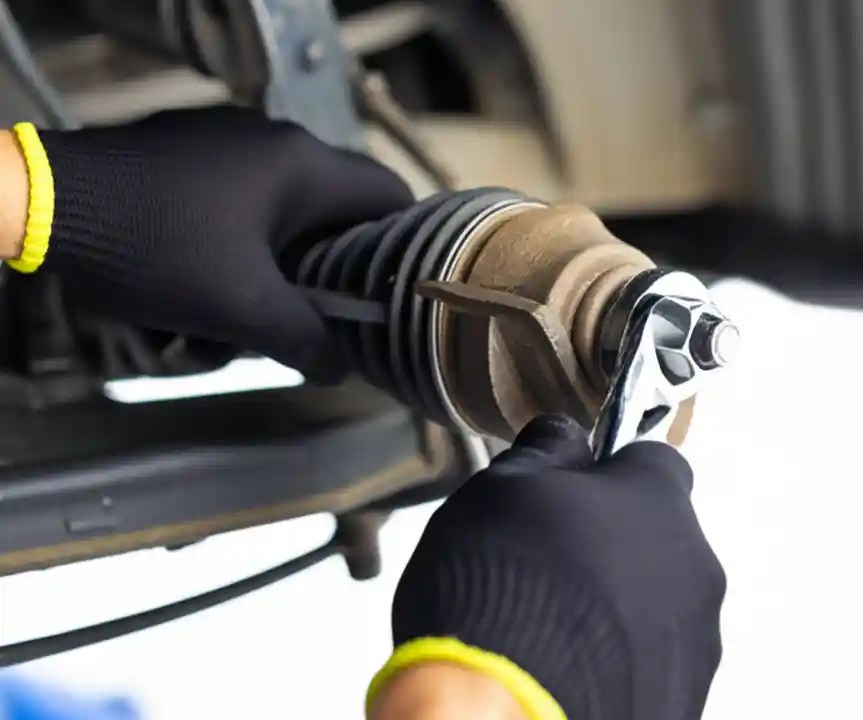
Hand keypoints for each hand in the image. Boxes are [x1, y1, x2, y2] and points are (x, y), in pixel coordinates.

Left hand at [30, 107, 412, 378]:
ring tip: (232, 318)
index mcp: (305, 166)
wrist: (46, 204)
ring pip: (278, 215)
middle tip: (306, 321)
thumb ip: (307, 343)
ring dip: (269, 269)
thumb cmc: (157, 250)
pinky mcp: (183, 152)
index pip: (391, 196)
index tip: (389, 296)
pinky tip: (195, 286)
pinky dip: (230, 248)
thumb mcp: (243, 311)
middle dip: (320, 275)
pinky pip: (233, 203)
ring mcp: (225, 141)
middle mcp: (274, 140)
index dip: (402, 248)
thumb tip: (338, 368)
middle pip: (331, 214)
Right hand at [383, 415, 725, 719]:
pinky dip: (616, 661)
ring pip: (658, 604)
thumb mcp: (498, 488)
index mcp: (658, 500)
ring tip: (548, 628)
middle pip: (658, 537)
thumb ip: (544, 452)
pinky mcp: (682, 700)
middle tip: (545, 565)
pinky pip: (650, 663)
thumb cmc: (501, 594)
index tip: (567, 491)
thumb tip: (563, 437)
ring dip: (616, 607)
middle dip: (611, 545)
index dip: (604, 473)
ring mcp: (695, 643)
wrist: (505, 716)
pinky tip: (564, 669)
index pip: (650, 460)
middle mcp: (694, 569)